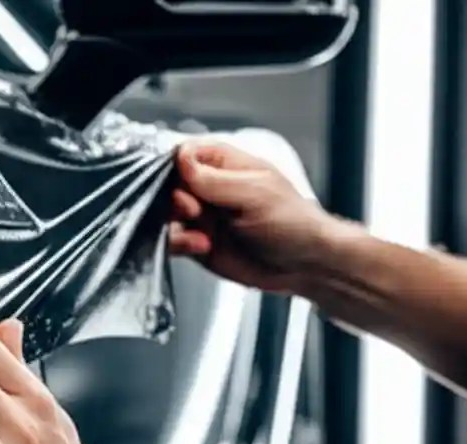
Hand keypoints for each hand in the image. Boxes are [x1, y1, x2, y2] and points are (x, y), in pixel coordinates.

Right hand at [171, 140, 346, 292]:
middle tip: (194, 211)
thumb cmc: (291, 223)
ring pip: (164, 214)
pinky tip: (202, 246)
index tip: (182, 182)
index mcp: (224, 164)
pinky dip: (179, 244)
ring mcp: (200, 216)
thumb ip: (214, 178)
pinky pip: (171, 240)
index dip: (175, 168)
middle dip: (174, 200)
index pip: (184, 154)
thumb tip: (181, 156)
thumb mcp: (254, 194)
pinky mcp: (195, 242)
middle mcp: (208, 188)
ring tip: (202, 236)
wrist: (302, 266)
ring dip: (176, 226)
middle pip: (167, 185)